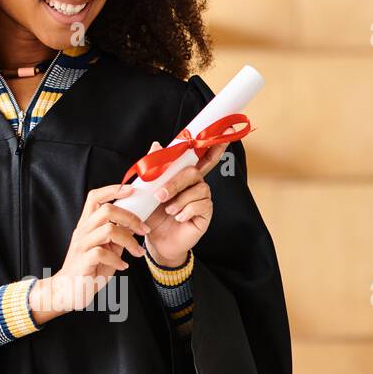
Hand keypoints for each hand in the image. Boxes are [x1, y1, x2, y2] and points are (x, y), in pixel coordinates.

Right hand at [37, 183, 150, 317]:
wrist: (68, 291)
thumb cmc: (88, 269)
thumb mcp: (106, 249)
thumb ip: (116, 237)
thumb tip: (134, 225)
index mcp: (87, 225)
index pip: (95, 198)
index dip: (113, 190)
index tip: (132, 190)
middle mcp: (83, 232)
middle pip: (106, 210)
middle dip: (131, 217)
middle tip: (143, 230)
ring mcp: (82, 246)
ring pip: (109, 230)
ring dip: (129, 240)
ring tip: (137, 252)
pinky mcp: (83, 261)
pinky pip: (103, 253)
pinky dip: (118, 260)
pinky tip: (123, 266)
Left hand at [141, 139, 220, 266]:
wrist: (155, 239)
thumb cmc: (153, 214)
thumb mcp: (148, 191)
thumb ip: (154, 168)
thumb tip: (157, 144)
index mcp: (183, 176)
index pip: (200, 158)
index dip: (213, 147)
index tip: (224, 134)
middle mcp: (196, 185)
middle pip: (194, 173)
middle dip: (175, 183)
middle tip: (159, 196)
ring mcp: (203, 198)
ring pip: (198, 189)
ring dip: (179, 200)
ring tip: (168, 211)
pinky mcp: (206, 213)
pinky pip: (201, 205)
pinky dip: (186, 211)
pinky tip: (178, 218)